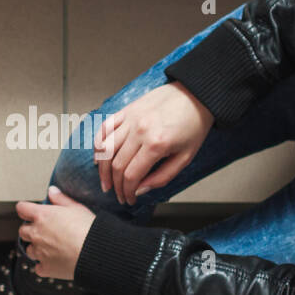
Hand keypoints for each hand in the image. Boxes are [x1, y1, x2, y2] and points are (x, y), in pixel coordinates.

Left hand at [15, 186, 95, 279]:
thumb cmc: (88, 229)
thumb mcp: (77, 207)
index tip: (31, 212)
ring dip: (37, 248)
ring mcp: (39, 252)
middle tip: (45, 231)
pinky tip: (55, 262)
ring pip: (29, 250)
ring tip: (52, 248)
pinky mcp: (45, 268)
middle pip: (23, 231)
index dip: (26, 210)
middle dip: (31, 230)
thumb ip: (61, 198)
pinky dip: (44, 265)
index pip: (22, 209)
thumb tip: (51, 191)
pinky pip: (38, 267)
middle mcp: (36, 234)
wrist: (94, 253)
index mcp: (42, 216)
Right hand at [95, 82, 213, 204]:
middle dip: (115, 185)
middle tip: (118, 195)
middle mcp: (140, 130)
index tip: (128, 199)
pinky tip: (99, 157)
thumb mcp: (185, 157)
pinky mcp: (127, 110)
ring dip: (102, 169)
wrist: (196, 95)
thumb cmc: (194, 125)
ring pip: (106, 148)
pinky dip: (98, 143)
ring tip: (105, 181)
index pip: (131, 175)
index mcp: (156, 144)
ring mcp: (131, 118)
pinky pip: (105, 127)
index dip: (127, 192)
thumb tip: (140, 190)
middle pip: (116, 165)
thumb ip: (162, 177)